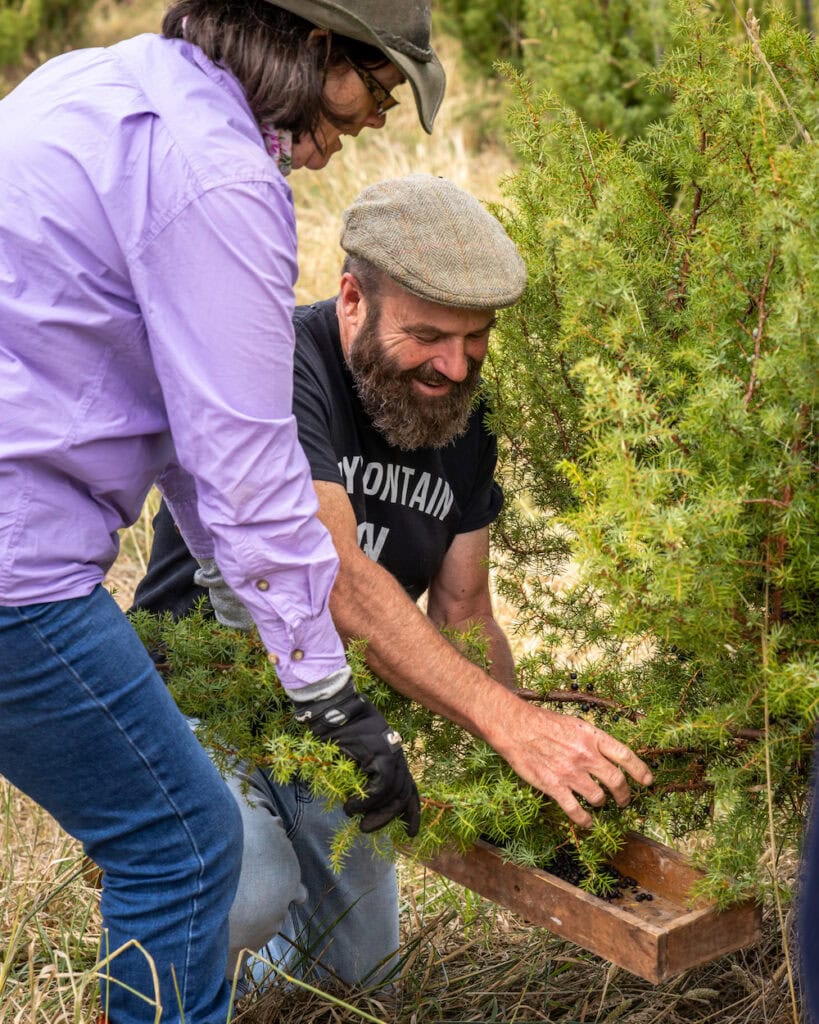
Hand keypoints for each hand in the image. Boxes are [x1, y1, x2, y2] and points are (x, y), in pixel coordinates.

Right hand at [292, 681, 420, 835]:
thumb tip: (362, 807)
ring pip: (393, 791)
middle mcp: (397, 753)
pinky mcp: (380, 752)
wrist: (329, 707)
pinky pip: (380, 785)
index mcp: (393, 755)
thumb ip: (362, 776)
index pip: (409, 787)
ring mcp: (390, 751)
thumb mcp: (352, 756)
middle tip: (367, 828)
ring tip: (355, 818)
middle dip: (388, 816)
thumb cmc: (336, 732)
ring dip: (374, 811)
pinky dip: (366, 801)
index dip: (412, 812)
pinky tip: (351, 806)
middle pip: (403, 793)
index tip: (411, 833)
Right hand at [496, 700, 652, 827]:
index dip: (640, 770)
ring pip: (598, 798)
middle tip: (624, 801)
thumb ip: (592, 739)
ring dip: (602, 804)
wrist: (515, 727)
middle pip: (617, 781)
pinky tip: (586, 822)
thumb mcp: (574, 723)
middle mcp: (586, 755)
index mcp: (592, 737)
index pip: (625, 756)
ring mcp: (571, 772)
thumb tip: (607, 753)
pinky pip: (576, 811)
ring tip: (598, 804)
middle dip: (624, 795)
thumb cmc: (542, 722)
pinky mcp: (554, 786)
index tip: (647, 781)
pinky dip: (584, 820)